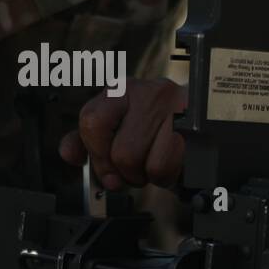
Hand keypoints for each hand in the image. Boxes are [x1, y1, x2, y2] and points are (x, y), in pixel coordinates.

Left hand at [58, 78, 187, 189]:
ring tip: (152, 164)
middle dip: (124, 172)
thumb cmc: (154, 128)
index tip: (106, 168)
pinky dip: (164, 176)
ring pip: (139, 161)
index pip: (91, 121)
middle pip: (119, 151)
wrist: (199, 123)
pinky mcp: (193, 128)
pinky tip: (169, 163)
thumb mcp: (116, 130)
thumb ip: (87, 142)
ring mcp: (172, 108)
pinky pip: (163, 166)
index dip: (96, 153)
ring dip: (143, 175)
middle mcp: (146, 92)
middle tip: (133, 169)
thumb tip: (68, 153)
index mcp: (120, 91)